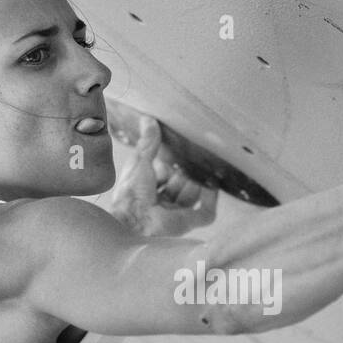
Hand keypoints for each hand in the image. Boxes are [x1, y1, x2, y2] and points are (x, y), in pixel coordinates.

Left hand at [108, 113, 218, 236]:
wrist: (134, 220)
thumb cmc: (130, 194)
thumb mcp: (140, 161)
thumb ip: (148, 143)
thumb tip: (148, 120)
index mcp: (146, 191)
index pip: (163, 175)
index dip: (168, 164)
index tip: (175, 150)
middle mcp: (161, 204)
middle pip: (179, 184)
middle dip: (183, 173)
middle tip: (186, 160)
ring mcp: (175, 214)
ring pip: (192, 195)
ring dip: (195, 183)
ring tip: (196, 170)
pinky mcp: (188, 223)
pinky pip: (207, 212)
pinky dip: (211, 199)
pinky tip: (212, 185)